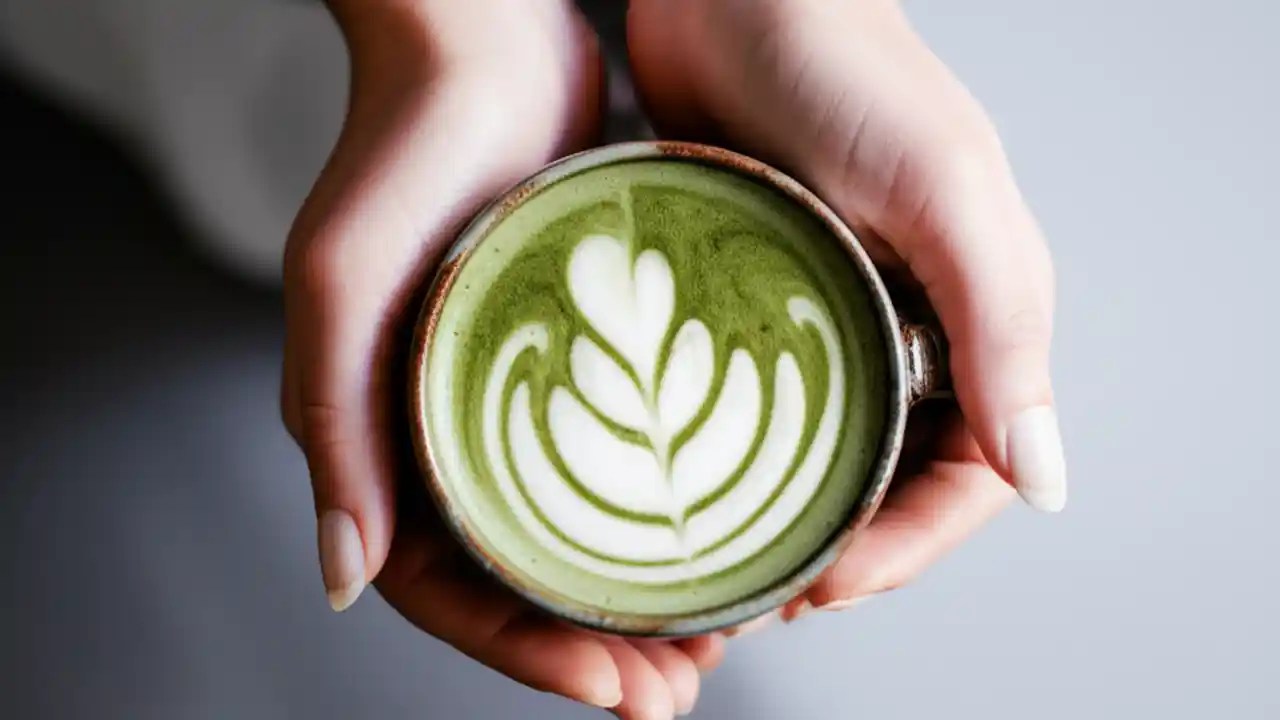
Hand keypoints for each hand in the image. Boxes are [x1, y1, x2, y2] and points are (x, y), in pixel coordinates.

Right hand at [281, 2, 721, 716]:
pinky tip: (724, 530)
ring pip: (577, 530)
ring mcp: (517, 398)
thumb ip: (336, 425)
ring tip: (711, 639)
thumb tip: (344, 574)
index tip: (613, 691)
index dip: (523, 653)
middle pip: (520, 577)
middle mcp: (450, 430)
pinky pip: (619, 456)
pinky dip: (662, 510)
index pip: (446, 586)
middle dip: (593, 645)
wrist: (482, 39)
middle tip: (674, 690)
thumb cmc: (400, 146)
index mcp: (384, 433)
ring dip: (637, 594)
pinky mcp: (579, 355)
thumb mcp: (345, 281)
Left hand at [630, 0, 1067, 614]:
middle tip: (773, 595)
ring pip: (822, 457)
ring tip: (729, 570)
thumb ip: (1003, 328)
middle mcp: (906, 330)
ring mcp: (827, 323)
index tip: (829, 584)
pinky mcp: (753, 305)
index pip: (965, 476)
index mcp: (975, 316)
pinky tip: (689, 492)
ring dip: (787, 521)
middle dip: (845, 552)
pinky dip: (732, 461)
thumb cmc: (844, 68)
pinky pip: (753, 408)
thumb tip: (1046, 479)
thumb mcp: (943, 193)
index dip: (909, 548)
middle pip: (892, 483)